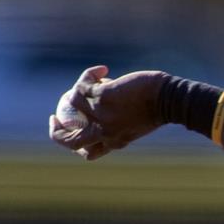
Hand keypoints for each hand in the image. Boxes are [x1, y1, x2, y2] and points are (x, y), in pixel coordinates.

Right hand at [48, 65, 165, 160]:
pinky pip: (82, 85)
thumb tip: (102, 120)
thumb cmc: (156, 111)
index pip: (86, 153)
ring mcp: (100, 116)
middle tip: (55, 117)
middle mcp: (104, 133)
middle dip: (55, 131)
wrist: (168, 100)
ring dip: (76, 91)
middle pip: (68, 142)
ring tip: (91, 82)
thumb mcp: (135, 128)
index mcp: (113, 143)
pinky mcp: (100, 97)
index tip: (70, 132)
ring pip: (71, 104)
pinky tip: (102, 71)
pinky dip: (89, 75)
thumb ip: (118, 129)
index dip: (73, 144)